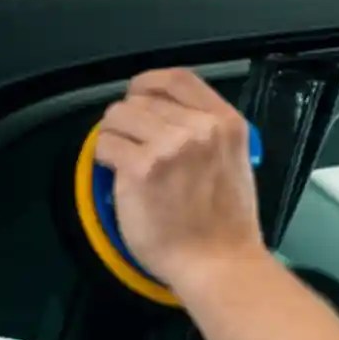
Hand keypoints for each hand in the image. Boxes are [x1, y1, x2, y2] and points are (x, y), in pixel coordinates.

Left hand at [94, 68, 266, 291]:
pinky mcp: (140, 169)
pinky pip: (104, 145)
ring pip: (117, 117)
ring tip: (126, 162)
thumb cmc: (226, 221)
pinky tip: (118, 176)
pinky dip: (104, 158)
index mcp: (227, 123)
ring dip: (115, 137)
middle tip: (134, 147)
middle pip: (140, 100)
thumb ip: (207, 132)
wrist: (218, 261)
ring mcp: (169, 147)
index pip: (179, 78)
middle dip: (129, 121)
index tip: (139, 98)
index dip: (149, 83)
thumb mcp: (234, 160)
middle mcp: (200, 128)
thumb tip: (163, 115)